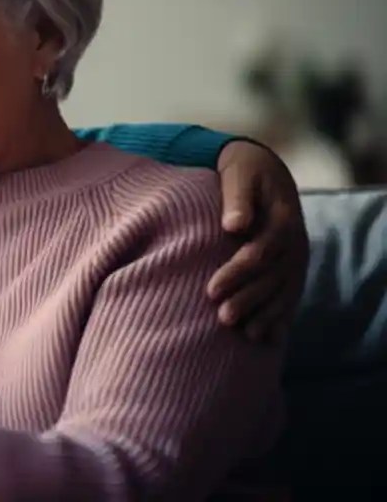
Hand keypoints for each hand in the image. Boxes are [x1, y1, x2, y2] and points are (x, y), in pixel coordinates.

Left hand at [210, 140, 309, 340]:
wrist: (266, 171)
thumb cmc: (244, 174)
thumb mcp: (239, 176)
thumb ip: (237, 199)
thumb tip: (234, 225)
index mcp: (283, 219)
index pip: (261, 251)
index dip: (237, 272)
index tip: (210, 290)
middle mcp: (295, 242)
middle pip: (273, 277)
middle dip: (249, 300)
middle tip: (223, 318)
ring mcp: (297, 258)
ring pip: (285, 291)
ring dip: (267, 314)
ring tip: (247, 334)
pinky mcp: (293, 269)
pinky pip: (290, 296)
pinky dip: (281, 317)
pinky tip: (267, 338)